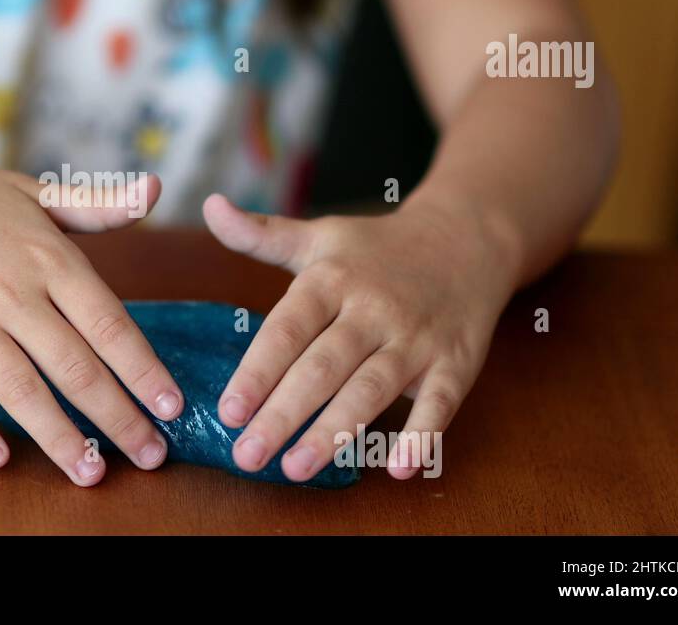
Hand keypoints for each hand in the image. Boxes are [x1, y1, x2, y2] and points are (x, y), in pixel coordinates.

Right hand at [0, 148, 182, 485]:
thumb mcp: (35, 192)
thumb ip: (97, 203)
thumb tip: (154, 189)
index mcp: (47, 258)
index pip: (108, 324)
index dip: (143, 370)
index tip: (173, 407)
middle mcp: (11, 292)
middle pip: (74, 368)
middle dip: (118, 418)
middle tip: (151, 456)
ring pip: (19, 390)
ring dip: (58, 436)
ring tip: (90, 473)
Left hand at [203, 193, 517, 480]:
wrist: (467, 238)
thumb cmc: (377, 249)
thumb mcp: (319, 237)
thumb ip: (262, 234)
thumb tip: (210, 206)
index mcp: (332, 280)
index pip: (287, 330)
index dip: (257, 372)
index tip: (229, 411)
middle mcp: (372, 309)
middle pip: (322, 367)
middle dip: (283, 414)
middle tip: (247, 455)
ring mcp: (416, 337)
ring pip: (371, 389)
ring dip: (334, 432)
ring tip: (296, 468)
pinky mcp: (456, 360)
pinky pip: (441, 403)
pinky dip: (423, 436)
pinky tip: (398, 469)